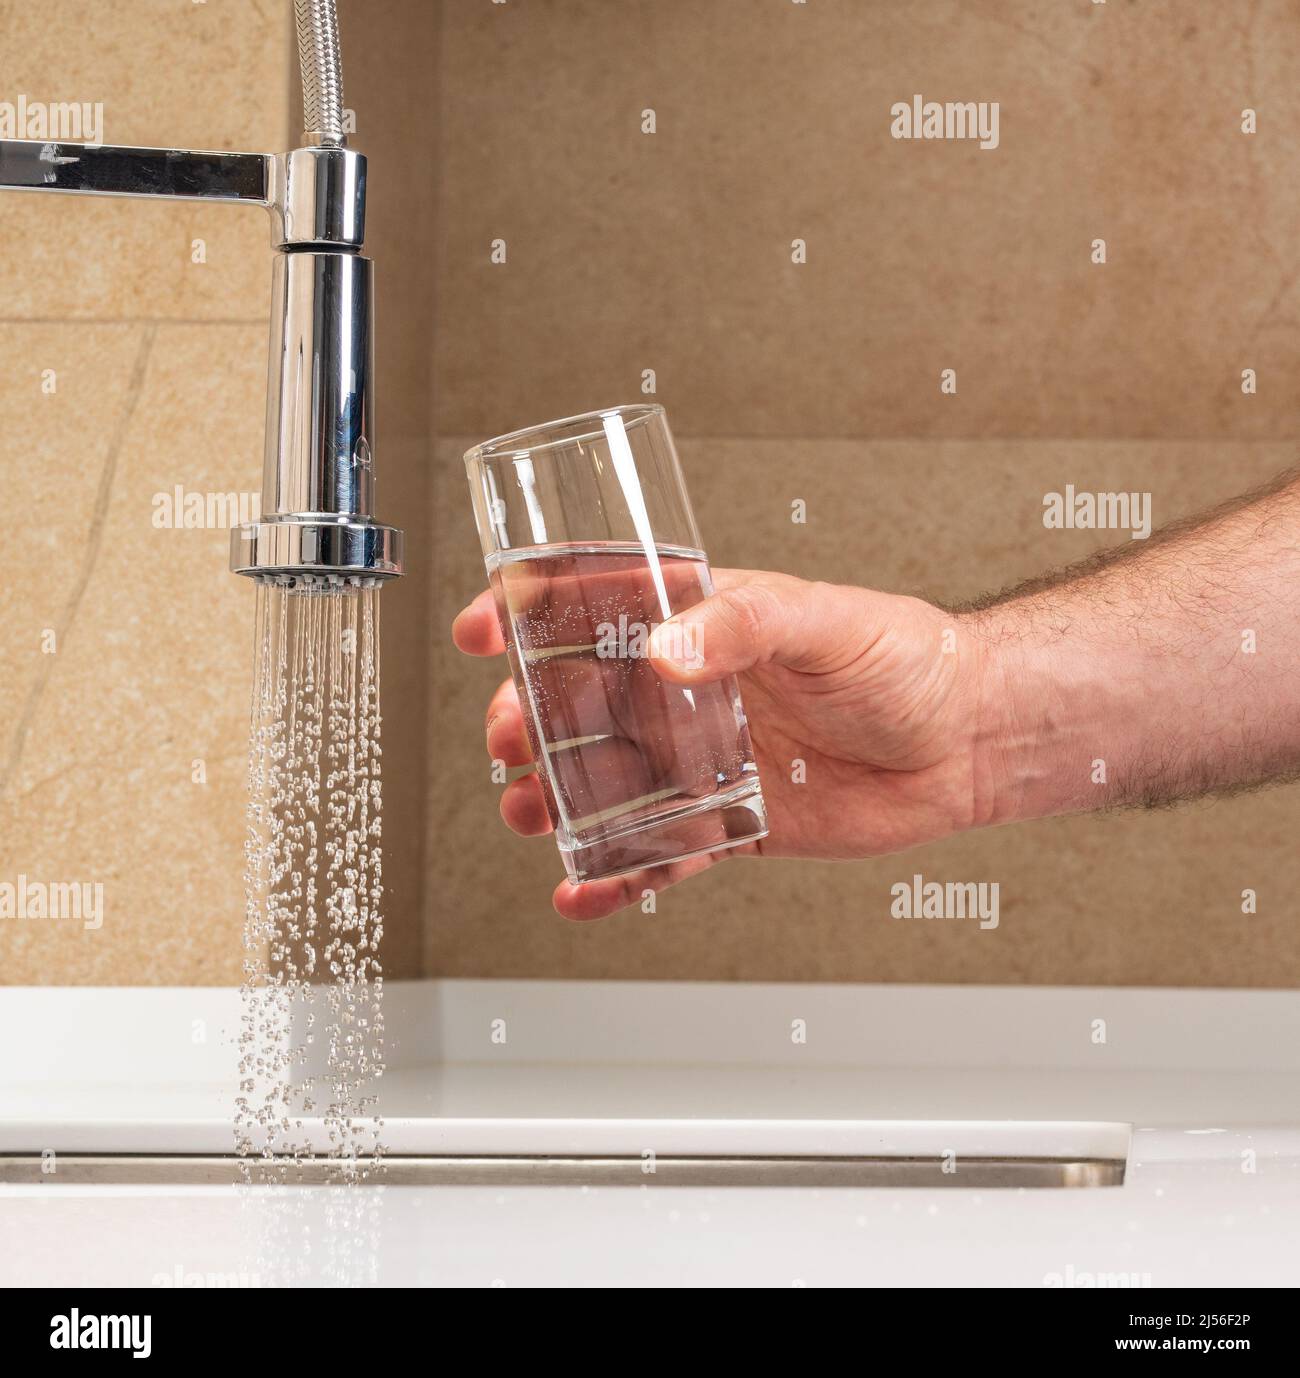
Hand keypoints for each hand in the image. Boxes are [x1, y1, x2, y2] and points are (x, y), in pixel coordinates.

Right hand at [452, 569, 991, 920]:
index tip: (485, 629)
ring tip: (530, 815)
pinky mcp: (730, 824)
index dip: (528, 615)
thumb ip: (746, 624)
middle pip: (579, 706)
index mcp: (699, 626)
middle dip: (530, 721)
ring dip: (556, 802)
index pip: (594, 609)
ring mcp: (702, 762)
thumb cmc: (904, 656)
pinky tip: (582, 891)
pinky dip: (616, 878)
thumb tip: (670, 648)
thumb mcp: (824, 617)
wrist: (965, 739)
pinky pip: (658, 855)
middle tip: (512, 738)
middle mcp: (688, 694)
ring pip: (604, 785)